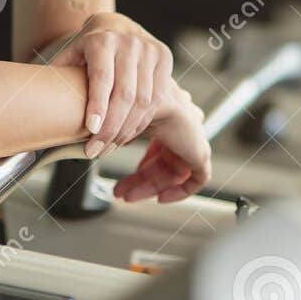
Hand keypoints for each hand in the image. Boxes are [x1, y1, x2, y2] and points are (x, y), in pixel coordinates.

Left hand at [47, 12, 173, 157]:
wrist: (119, 25)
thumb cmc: (90, 47)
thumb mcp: (72, 53)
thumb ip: (58, 74)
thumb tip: (31, 99)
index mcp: (101, 40)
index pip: (102, 77)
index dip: (97, 106)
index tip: (90, 130)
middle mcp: (129, 42)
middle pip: (124, 94)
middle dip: (110, 128)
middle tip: (94, 150)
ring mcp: (149, 49)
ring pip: (142, 100)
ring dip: (125, 130)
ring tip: (108, 147)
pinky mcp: (165, 58)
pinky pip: (155, 99)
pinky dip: (141, 122)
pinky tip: (125, 135)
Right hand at [113, 83, 210, 203]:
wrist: (141, 101)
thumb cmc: (126, 105)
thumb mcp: (116, 122)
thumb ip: (115, 136)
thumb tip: (99, 150)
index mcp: (168, 116)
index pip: (158, 147)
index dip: (142, 164)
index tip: (126, 176)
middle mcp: (182, 127)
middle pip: (163, 162)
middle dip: (139, 180)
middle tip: (119, 191)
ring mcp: (192, 140)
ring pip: (174, 173)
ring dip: (149, 187)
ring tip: (127, 196)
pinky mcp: (200, 153)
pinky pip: (196, 180)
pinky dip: (179, 192)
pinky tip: (159, 198)